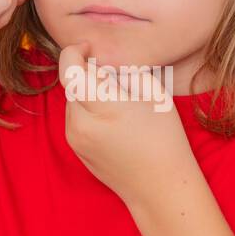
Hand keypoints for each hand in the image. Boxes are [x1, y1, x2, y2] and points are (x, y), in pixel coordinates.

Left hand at [57, 41, 196, 207]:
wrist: (159, 188)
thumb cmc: (165, 138)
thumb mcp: (153, 93)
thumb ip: (124, 71)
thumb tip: (103, 61)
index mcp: (103, 107)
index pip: (69, 69)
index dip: (75, 51)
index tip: (90, 47)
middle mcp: (81, 124)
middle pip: (71, 82)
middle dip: (86, 72)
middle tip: (114, 76)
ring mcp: (75, 138)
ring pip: (71, 99)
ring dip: (87, 91)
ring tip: (117, 102)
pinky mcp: (75, 148)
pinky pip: (75, 117)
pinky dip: (87, 109)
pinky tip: (112, 120)